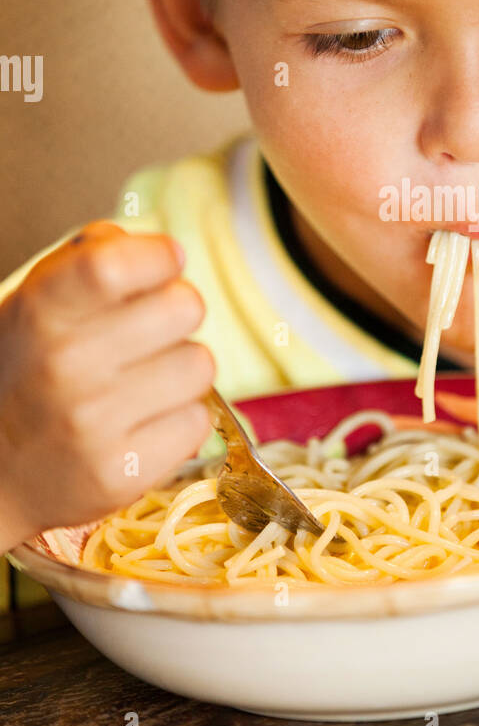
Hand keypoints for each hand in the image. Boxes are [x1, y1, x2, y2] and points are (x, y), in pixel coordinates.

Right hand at [0, 221, 214, 550]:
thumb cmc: (32, 369)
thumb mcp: (40, 300)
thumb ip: (95, 255)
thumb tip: (166, 252)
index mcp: (42, 311)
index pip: (118, 263)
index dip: (159, 257)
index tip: (164, 262)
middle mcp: (65, 364)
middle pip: (185, 306)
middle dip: (175, 313)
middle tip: (149, 333)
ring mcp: (93, 424)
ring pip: (199, 365)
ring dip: (180, 370)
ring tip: (143, 383)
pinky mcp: (121, 473)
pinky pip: (198, 421)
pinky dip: (178, 420)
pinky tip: (143, 423)